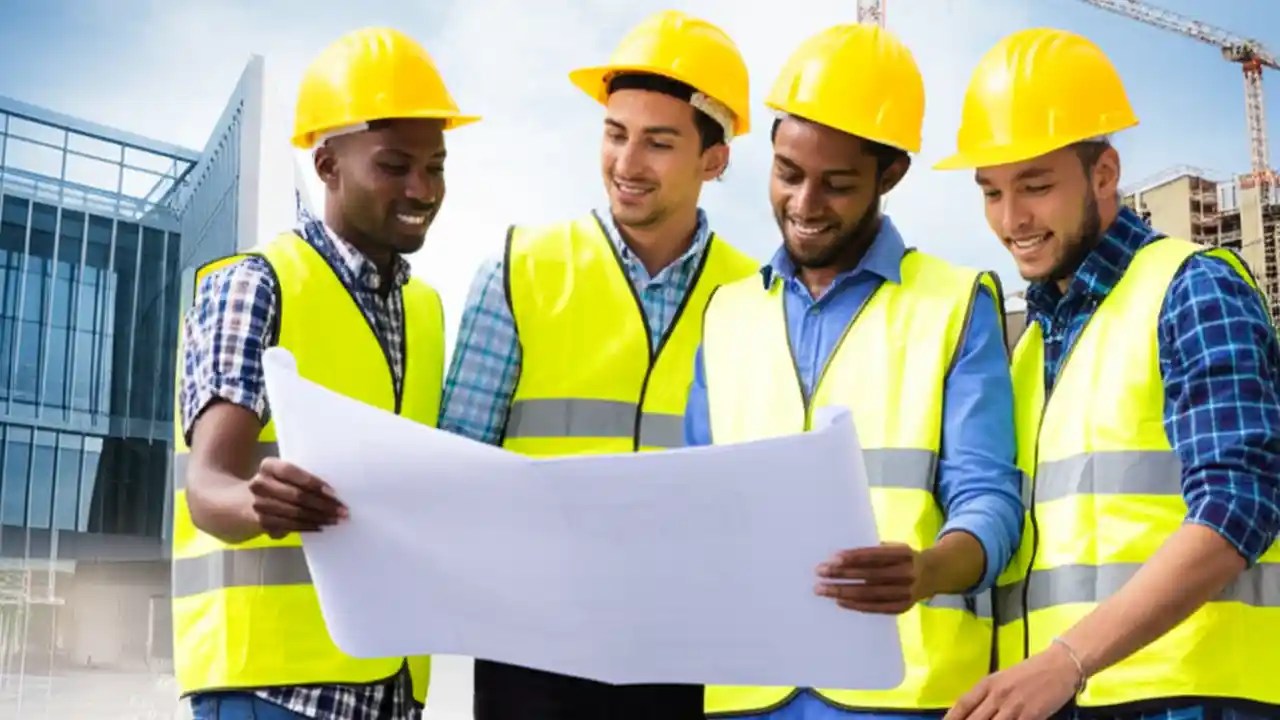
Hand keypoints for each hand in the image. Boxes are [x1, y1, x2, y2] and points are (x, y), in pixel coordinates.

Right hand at [246, 457, 346, 538]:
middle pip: (297, 495)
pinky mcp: (260, 522)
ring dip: (319, 518)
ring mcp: (259, 504)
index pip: (292, 472)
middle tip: (343, 511)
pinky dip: (307, 527)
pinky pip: (289, 525)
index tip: (334, 492)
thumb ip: (298, 478)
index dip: (313, 483)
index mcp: (268, 466)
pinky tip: (320, 527)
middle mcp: (260, 483)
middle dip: (323, 505)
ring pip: (295, 513)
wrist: (232, 503)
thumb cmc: (270, 484)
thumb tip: (331, 492)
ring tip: (336, 521)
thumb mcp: (278, 474)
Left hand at [815, 542, 922, 613]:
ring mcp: (906, 592)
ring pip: (868, 593)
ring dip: (842, 591)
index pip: (873, 555)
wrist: (934, 574)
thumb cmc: (903, 558)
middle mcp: (907, 573)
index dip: (852, 557)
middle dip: (841, 574)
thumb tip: (838, 558)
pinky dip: (855, 604)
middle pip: (868, 575)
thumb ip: (872, 552)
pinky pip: (874, 607)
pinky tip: (839, 601)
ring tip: (821, 589)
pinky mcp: (902, 607)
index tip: (832, 559)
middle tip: (819, 572)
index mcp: (904, 553)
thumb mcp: (894, 547)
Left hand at [943, 642, 1081, 719]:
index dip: (951, 718)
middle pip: (974, 719)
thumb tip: (971, 710)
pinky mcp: (1031, 715)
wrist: (1060, 665)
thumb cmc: (1031, 672)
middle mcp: (997, 695)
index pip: (963, 704)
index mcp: (988, 683)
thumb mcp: (1003, 679)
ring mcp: (1013, 706)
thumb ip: (987, 694)